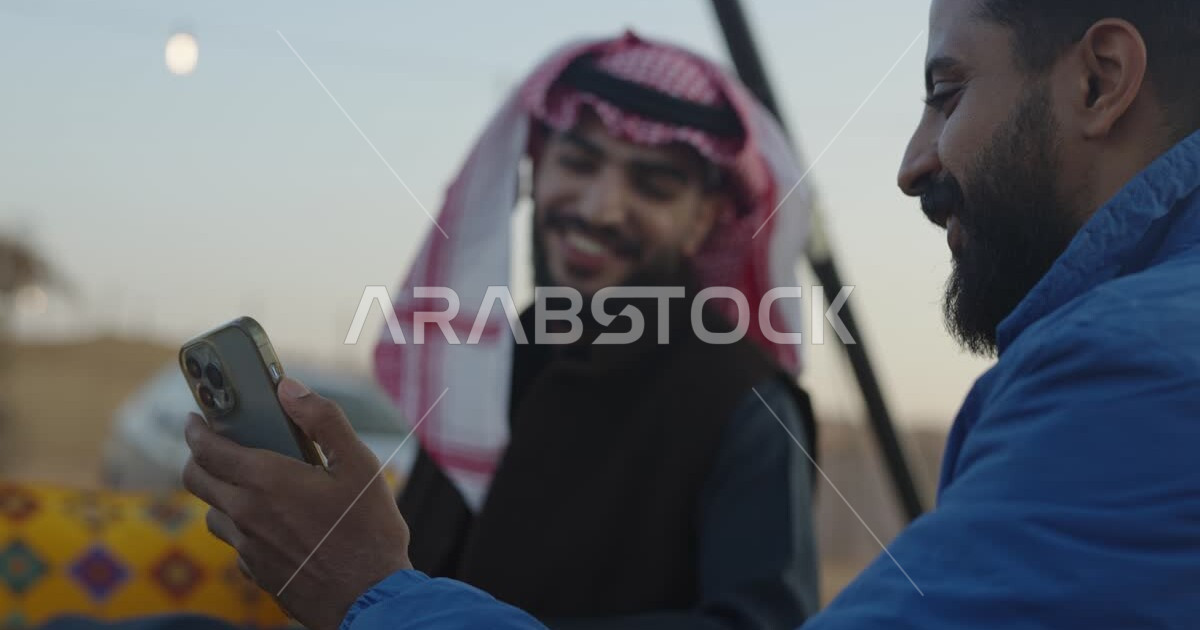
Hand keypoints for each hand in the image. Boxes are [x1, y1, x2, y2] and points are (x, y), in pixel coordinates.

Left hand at [183, 376, 412, 629]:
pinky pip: (236, 543)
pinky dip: (244, 527)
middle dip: (198, 457)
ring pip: (214, 513)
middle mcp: (247, 514)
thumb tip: (288, 387)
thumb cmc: (370, 529)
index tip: (195, 418)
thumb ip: (323, 420)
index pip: (207, 449)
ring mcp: (248, 547)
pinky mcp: (256, 573)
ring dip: (222, 495)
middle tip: (214, 447)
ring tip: (251, 487)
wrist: (371, 598)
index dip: (196, 429)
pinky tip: (274, 525)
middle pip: (196, 480)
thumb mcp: (359, 464)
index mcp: (267, 480)